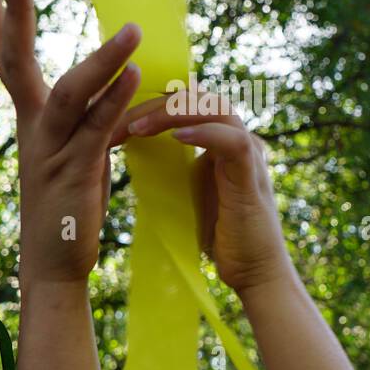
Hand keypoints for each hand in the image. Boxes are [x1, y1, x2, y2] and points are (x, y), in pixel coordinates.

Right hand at [0, 0, 140, 286]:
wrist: (55, 263)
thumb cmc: (67, 203)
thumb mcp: (75, 149)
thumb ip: (88, 114)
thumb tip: (110, 81)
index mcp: (31, 118)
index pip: (6, 55)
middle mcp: (33, 128)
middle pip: (16, 61)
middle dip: (15, 14)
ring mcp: (51, 151)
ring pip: (70, 95)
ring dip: (101, 59)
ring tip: (132, 29)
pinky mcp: (76, 175)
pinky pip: (97, 132)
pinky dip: (116, 102)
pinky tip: (135, 74)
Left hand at [111, 90, 293, 294]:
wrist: (254, 272)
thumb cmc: (219, 236)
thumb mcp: (188, 191)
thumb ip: (173, 166)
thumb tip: (135, 151)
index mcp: (222, 139)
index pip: (187, 103)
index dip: (150, 104)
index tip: (115, 118)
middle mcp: (238, 138)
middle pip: (198, 97)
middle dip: (155, 103)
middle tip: (119, 119)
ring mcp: (249, 154)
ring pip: (215, 108)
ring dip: (173, 113)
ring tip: (138, 127)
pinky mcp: (252, 175)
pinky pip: (232, 141)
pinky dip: (203, 133)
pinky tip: (175, 137)